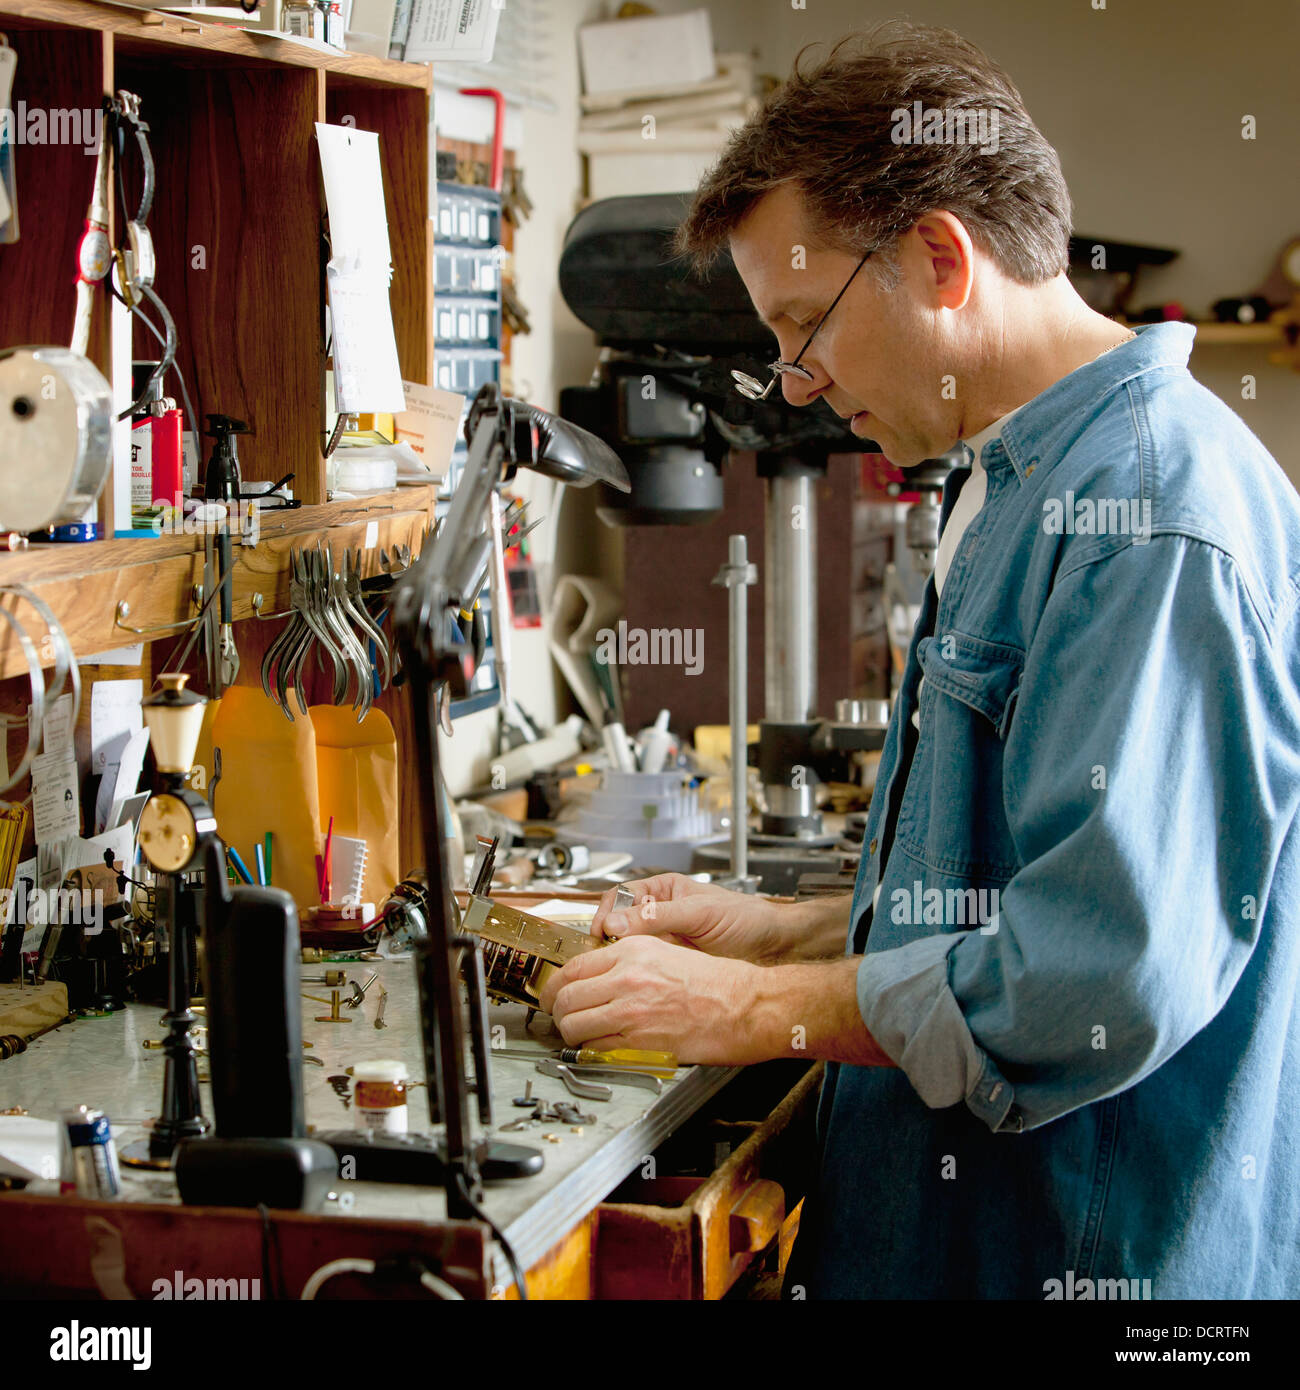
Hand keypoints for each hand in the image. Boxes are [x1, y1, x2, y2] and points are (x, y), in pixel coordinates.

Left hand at [537, 934, 763, 1065]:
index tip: (554, 994)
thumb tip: (599, 977)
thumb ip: (629, 962)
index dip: (555, 985)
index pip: (573, 967)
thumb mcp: (667, 952)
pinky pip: (597, 1048)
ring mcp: (631, 1011)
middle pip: (566, 997)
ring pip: (575, 1025)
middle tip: (561, 1018)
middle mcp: (627, 977)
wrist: (745, 1005)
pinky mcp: (640, 1042)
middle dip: (558, 1012)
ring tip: (579, 1036)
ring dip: (571, 1034)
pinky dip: (591, 1051)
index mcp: (632, 951)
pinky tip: (599, 1048)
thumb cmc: (716, 981)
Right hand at [591, 873, 787, 962]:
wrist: (773, 947)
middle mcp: (658, 914)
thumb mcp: (699, 913)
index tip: (602, 933)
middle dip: (608, 939)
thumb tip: (616, 922)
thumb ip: (657, 916)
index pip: (621, 897)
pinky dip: (636, 974)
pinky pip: (644, 967)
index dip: (607, 913)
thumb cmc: (745, 918)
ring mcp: (663, 940)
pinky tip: (634, 981)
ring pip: (627, 948)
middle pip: (618, 923)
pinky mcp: (670, 964)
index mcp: (662, 891)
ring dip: (620, 959)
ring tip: (616, 970)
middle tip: (603, 956)